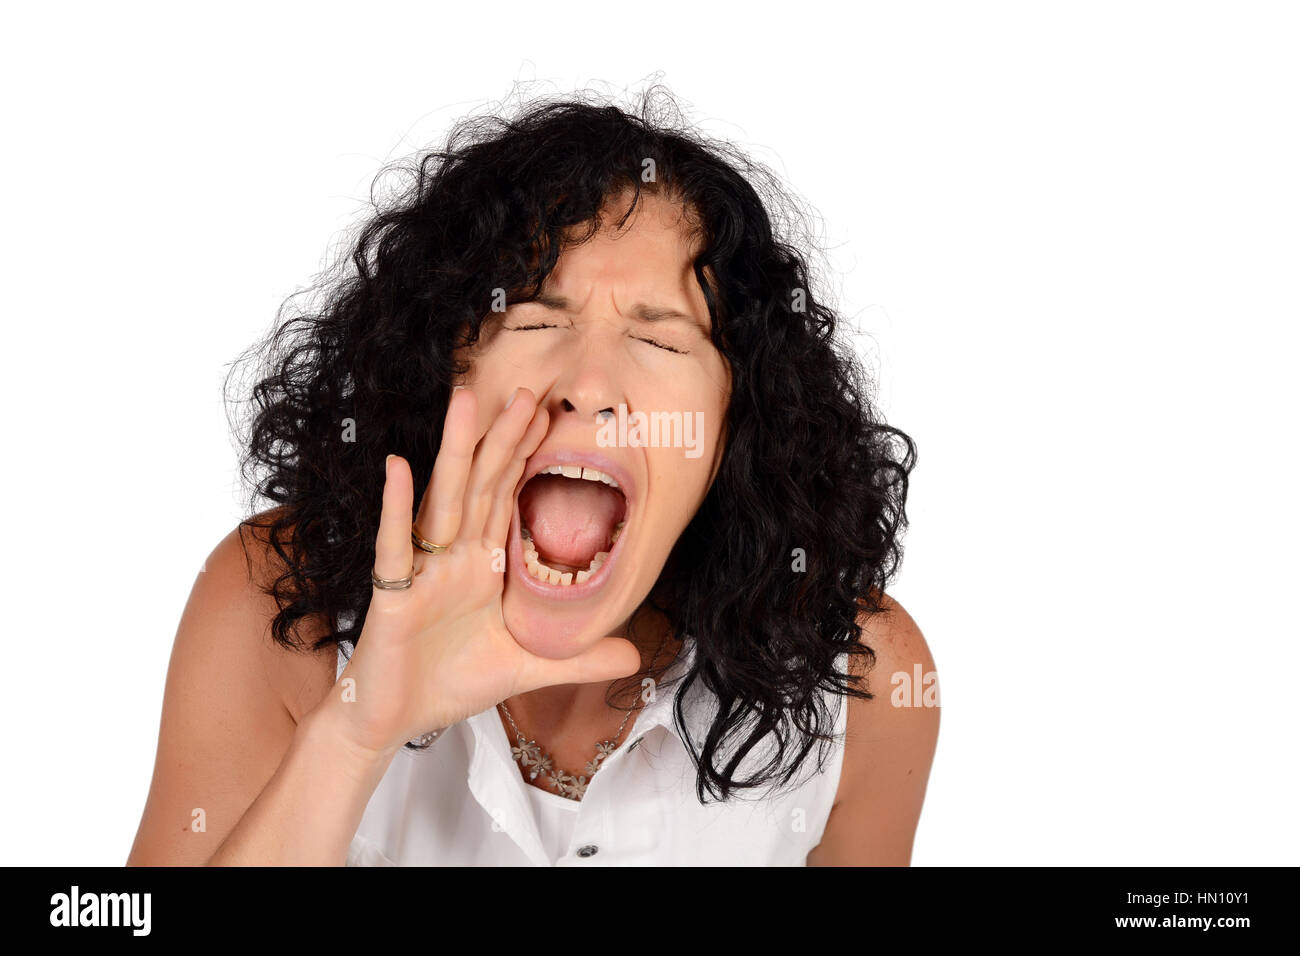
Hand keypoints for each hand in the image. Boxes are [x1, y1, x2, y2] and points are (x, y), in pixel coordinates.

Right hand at [328, 386, 642, 754]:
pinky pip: (395, 547)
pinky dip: (395, 508)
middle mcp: (452, 558)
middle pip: (481, 486)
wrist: (389, 722)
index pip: (507, 499)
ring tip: (466, 401)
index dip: (525, 457)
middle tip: (526, 390)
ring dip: (455, 452)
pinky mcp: (392, 596)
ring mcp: (421, 572)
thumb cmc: (448, 684)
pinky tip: (397, 468)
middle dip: (502, 439)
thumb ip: (576, 660)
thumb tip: (634, 656)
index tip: (548, 414)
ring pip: (443, 501)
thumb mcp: (526, 669)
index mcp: (481, 566)